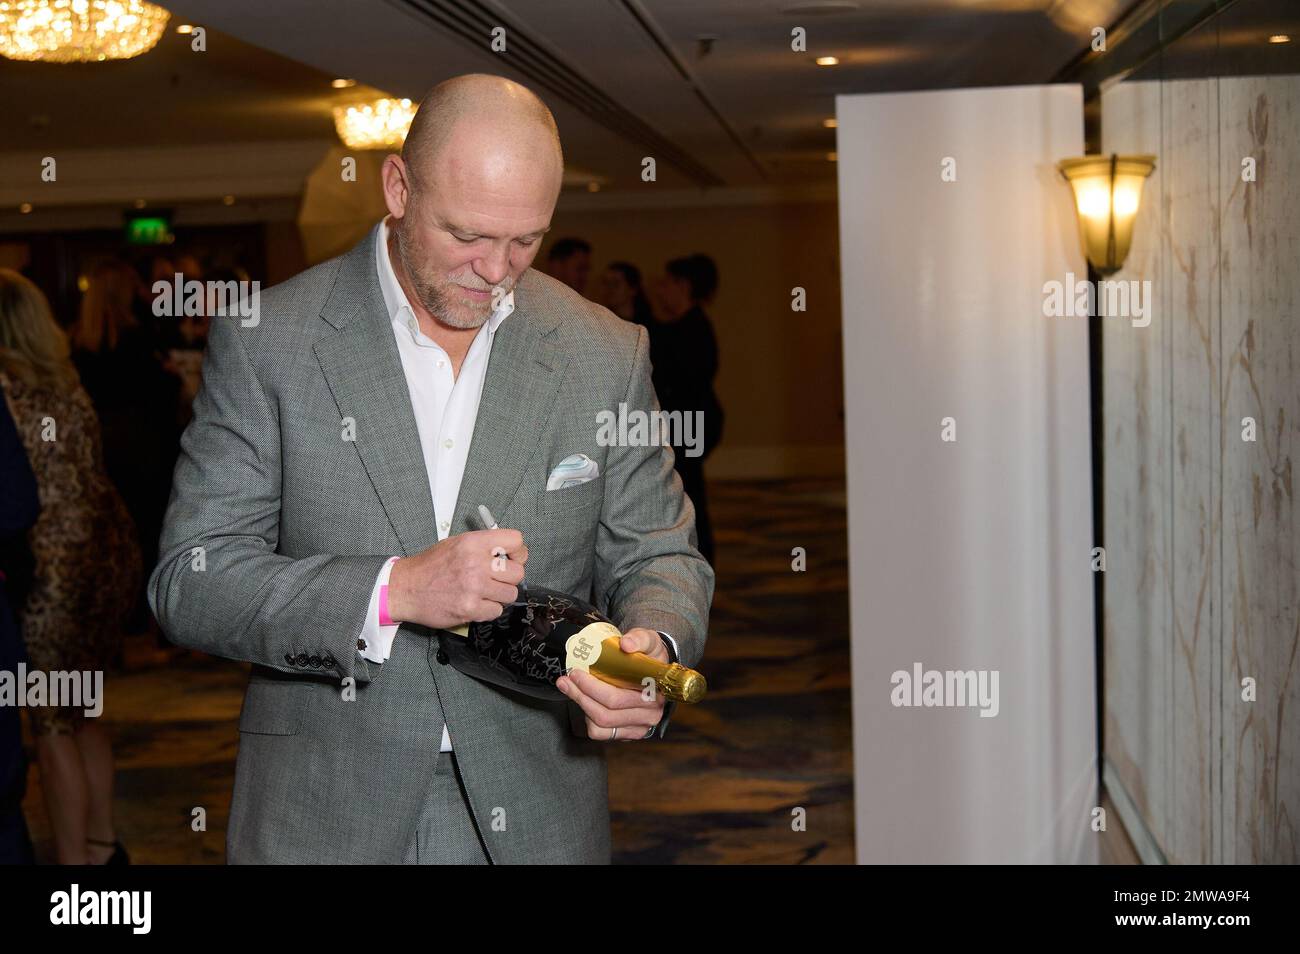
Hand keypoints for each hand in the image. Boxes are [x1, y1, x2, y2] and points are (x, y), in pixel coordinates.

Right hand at [386, 529, 526, 629]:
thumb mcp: (456, 543)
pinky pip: (496, 611)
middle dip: (509, 577)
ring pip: (510, 594)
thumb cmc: (430, 566)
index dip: (518, 552)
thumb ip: (483, 546)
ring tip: (483, 592)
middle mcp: (475, 563)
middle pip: (518, 572)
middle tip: (495, 579)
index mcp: (473, 543)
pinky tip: (475, 603)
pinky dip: (488, 610)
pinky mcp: (470, 609)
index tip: (512, 558)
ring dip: (499, 595)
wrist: (405, 588)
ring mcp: (473, 588)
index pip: (516, 541)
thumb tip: (509, 553)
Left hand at [557, 628, 667, 741]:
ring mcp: (640, 726)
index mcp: (654, 692)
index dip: (592, 687)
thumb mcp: (649, 641)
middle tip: (567, 678)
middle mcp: (650, 714)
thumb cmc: (650, 656)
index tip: (576, 672)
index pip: (618, 697)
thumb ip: (640, 638)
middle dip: (581, 694)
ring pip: (602, 724)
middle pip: (606, 712)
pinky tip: (586, 703)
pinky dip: (588, 719)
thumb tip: (627, 644)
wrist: (656, 671)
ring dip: (581, 705)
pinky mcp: (629, 733)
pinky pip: (601, 733)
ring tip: (569, 687)